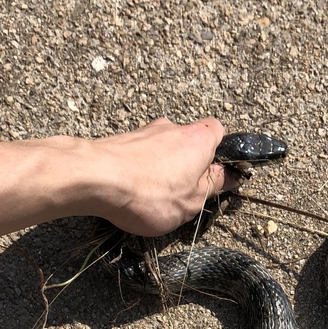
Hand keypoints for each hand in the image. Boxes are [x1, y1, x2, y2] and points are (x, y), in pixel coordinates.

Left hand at [87, 117, 239, 236]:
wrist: (96, 179)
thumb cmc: (149, 193)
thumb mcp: (193, 200)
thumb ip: (214, 186)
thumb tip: (232, 176)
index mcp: (198, 139)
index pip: (218, 130)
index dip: (220, 152)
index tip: (217, 174)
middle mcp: (172, 128)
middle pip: (189, 142)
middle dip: (188, 165)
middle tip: (184, 193)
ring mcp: (145, 132)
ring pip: (163, 149)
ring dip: (163, 169)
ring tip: (153, 197)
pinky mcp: (122, 140)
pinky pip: (140, 155)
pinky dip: (141, 170)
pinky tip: (133, 192)